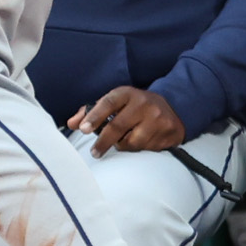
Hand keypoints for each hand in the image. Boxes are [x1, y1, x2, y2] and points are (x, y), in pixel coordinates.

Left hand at [68, 85, 186, 154]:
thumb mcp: (115, 102)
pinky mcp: (169, 133)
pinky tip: (142, 141)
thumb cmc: (135, 106)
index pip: (108, 103)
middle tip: (95, 152)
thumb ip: (91, 112)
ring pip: (132, 142)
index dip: (94, 116)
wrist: (174, 107)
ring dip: (124, 146)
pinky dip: (140, 149)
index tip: (83, 129)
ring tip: (124, 141)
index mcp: (128, 93)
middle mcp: (144, 104)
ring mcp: (159, 119)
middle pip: (118, 126)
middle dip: (103, 142)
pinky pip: (147, 149)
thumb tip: (71, 124)